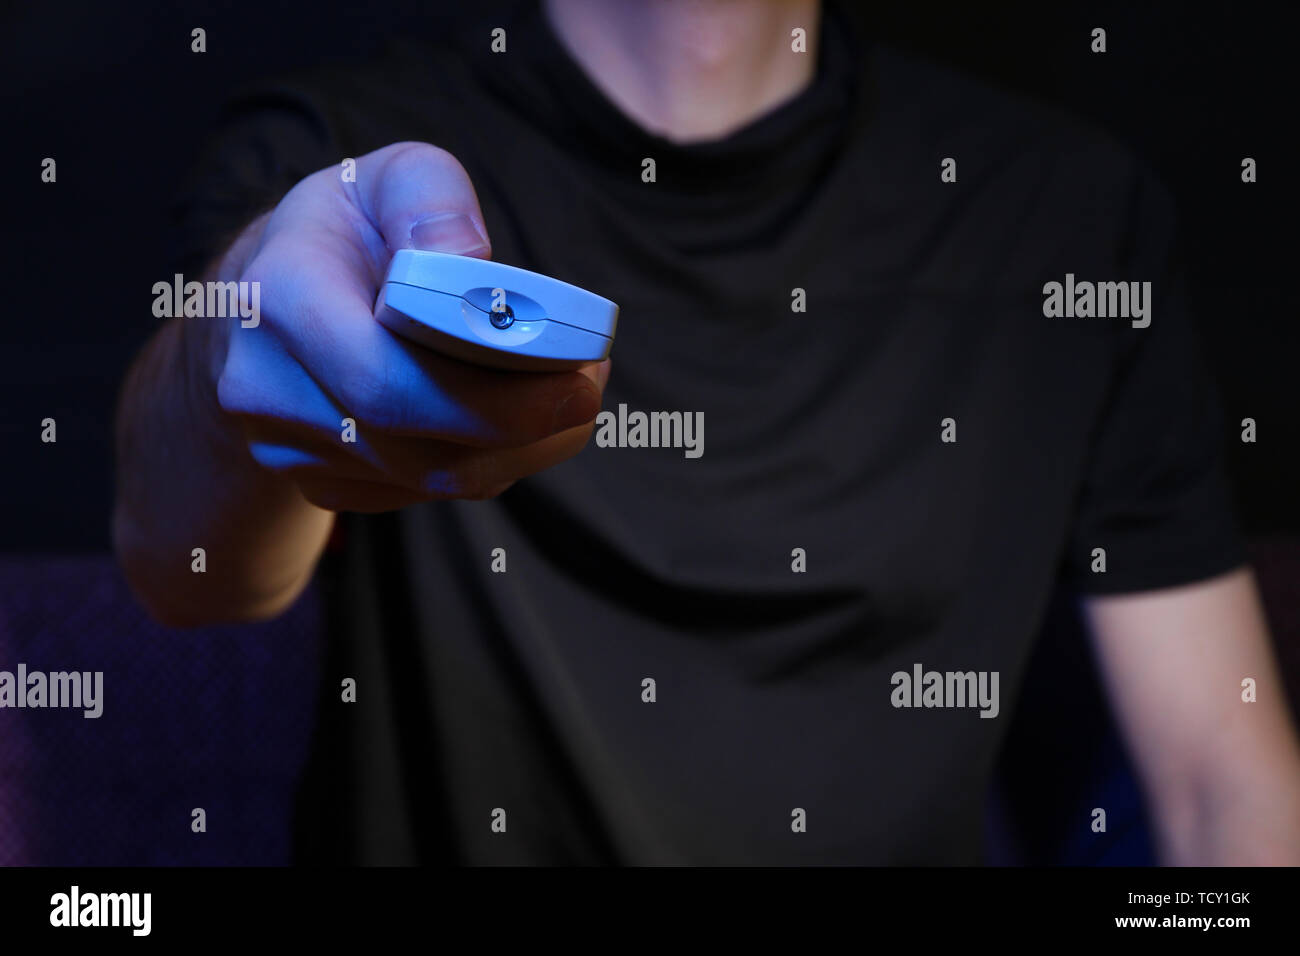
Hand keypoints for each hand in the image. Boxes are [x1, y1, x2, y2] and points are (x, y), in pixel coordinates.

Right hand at [210, 141, 608, 512]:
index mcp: (278, 301)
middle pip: (420, 447)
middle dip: (527, 426)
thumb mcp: (382, 178)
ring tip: (568, 393)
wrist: (262, 304)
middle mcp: (268, 390)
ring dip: (524, 448)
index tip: (579, 374)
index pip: (387, 382)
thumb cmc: (344, 231)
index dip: (494, 396)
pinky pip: (429, 493)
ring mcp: (290, 450)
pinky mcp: (323, 486)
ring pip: (436, 480)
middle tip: (591, 388)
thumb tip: (474, 263)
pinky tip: (518, 419)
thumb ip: (430, 198)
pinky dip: (492, 461)